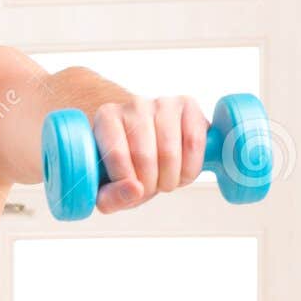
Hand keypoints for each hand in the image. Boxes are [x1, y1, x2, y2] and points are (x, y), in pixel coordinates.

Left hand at [92, 96, 208, 213]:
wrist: (150, 153)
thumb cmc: (126, 169)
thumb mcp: (108, 191)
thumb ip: (111, 198)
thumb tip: (136, 189)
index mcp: (106, 119)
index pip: (116, 155)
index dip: (127, 183)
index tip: (131, 191)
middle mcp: (133, 104)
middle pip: (144, 157)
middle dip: (149, 185)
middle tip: (149, 187)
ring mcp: (163, 102)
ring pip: (170, 153)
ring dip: (170, 180)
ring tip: (164, 180)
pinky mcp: (188, 105)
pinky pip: (193, 143)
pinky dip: (190, 169)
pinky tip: (181, 172)